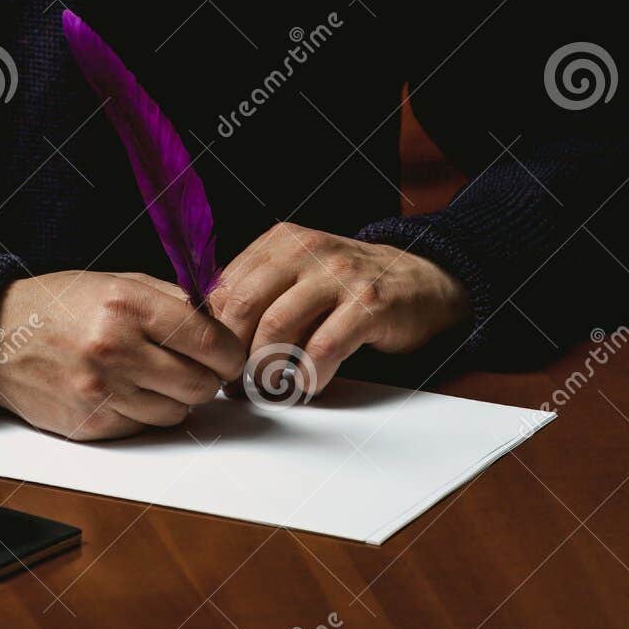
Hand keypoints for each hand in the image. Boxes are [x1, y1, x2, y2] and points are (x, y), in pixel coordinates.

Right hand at [0, 270, 243, 439]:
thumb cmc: (60, 305)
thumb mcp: (118, 282)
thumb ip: (171, 300)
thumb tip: (220, 323)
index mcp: (127, 305)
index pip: (210, 341)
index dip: (229, 352)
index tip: (228, 353)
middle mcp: (115, 349)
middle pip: (200, 384)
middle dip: (207, 377)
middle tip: (196, 366)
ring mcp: (102, 392)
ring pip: (177, 412)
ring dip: (176, 398)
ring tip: (154, 375)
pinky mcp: (91, 424)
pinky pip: (144, 427)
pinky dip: (145, 412)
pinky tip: (126, 390)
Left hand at [209, 223, 470, 398]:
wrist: (418, 280)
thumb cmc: (345, 286)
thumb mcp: (297, 272)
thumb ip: (258, 292)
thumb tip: (210, 337)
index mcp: (279, 241)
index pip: (225, 286)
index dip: (214, 332)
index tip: (217, 363)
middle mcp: (305, 250)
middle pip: (243, 306)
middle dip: (234, 354)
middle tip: (239, 384)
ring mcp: (338, 274)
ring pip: (277, 328)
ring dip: (268, 370)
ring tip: (272, 387)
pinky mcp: (368, 304)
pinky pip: (322, 349)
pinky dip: (308, 376)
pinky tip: (308, 384)